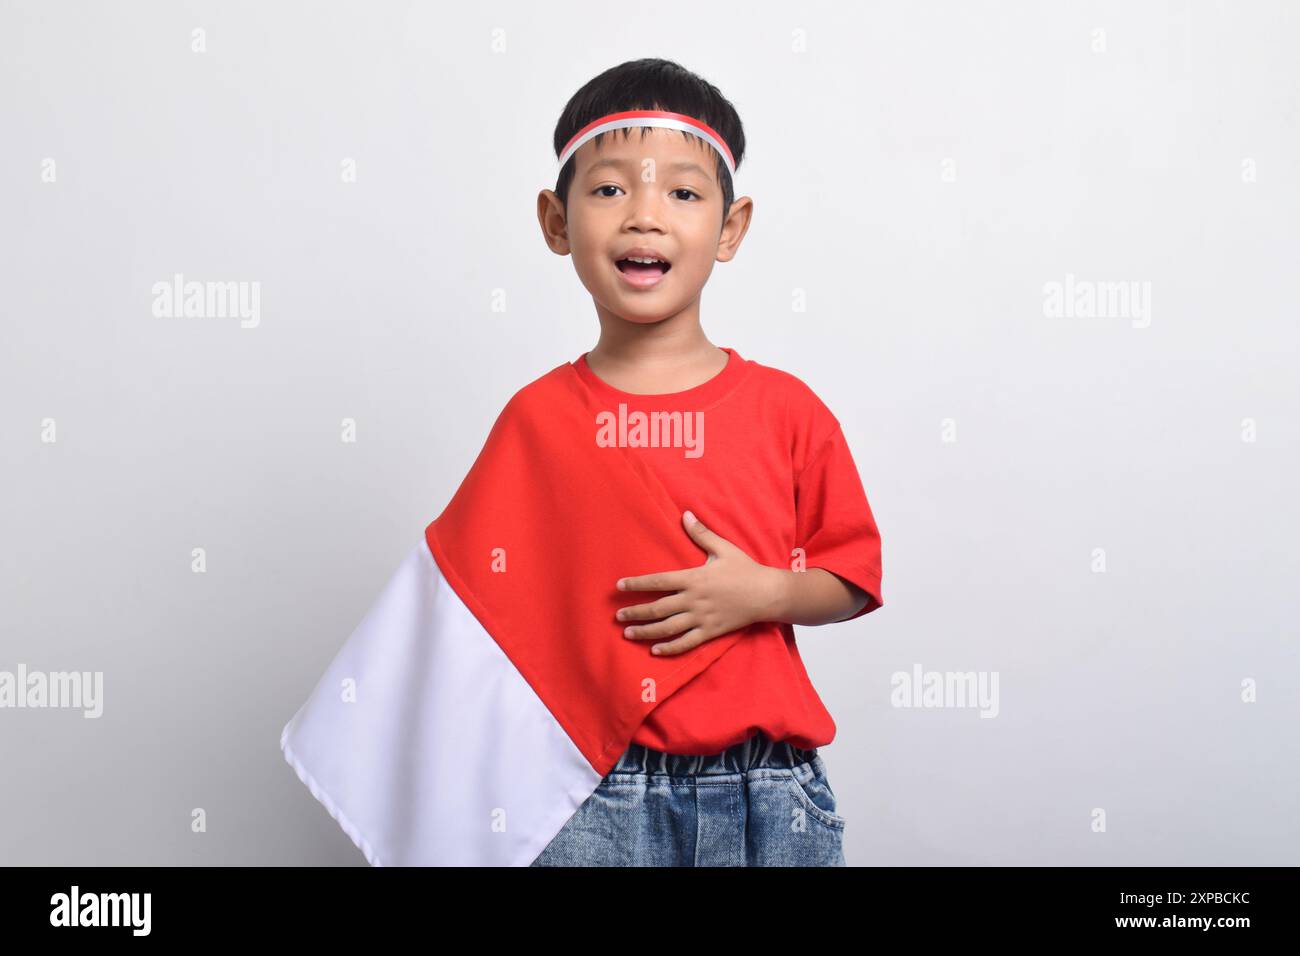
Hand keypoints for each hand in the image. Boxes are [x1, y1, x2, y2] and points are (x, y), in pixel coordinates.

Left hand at [614, 511, 786, 655]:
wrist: (767, 594)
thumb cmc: (745, 570)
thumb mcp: (723, 548)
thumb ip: (702, 533)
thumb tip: (686, 514)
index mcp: (694, 578)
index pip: (658, 581)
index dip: (637, 584)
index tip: (619, 586)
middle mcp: (694, 600)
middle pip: (658, 608)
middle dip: (635, 613)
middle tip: (618, 617)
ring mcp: (702, 618)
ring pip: (668, 628)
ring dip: (646, 632)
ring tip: (629, 634)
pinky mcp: (711, 632)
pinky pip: (686, 643)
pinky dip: (670, 648)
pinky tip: (655, 651)